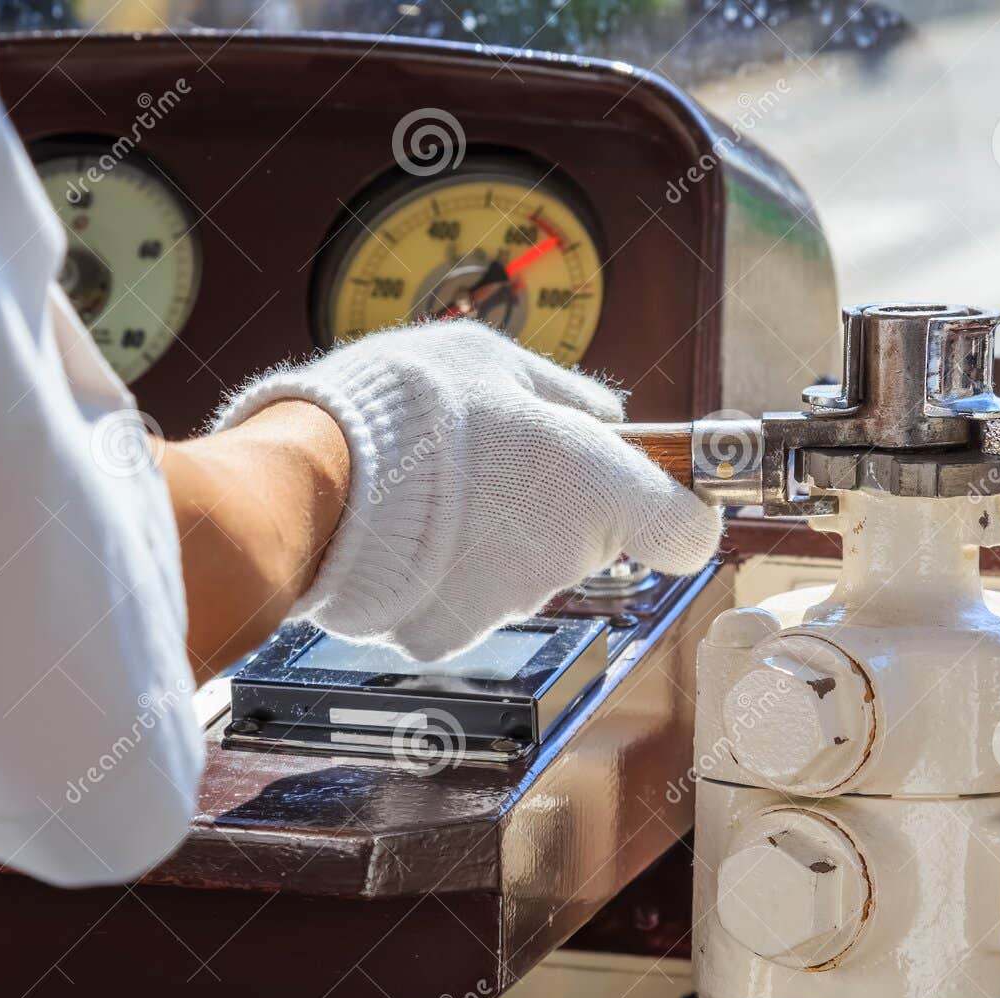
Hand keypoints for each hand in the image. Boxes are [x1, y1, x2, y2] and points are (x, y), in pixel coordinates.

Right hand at [213, 321, 721, 660]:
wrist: (312, 478)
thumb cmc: (411, 403)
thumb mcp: (496, 359)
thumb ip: (567, 396)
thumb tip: (613, 418)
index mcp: (599, 485)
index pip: (687, 531)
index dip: (675, 512)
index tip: (654, 495)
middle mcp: (567, 556)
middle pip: (584, 539)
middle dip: (550, 507)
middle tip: (489, 462)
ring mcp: (511, 604)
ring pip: (518, 570)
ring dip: (489, 537)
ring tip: (427, 489)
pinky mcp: (452, 636)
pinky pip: (459, 601)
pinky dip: (437, 575)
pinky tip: (400, 533)